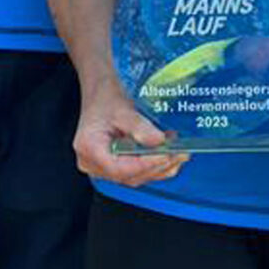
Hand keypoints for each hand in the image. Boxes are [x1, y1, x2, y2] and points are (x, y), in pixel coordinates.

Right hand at [73, 83, 187, 186]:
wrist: (99, 92)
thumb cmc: (104, 98)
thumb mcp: (123, 110)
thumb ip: (140, 127)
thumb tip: (159, 142)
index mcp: (89, 148)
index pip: (119, 168)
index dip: (145, 165)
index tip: (165, 156)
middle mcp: (93, 163)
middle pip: (129, 175)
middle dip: (157, 166)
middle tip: (179, 154)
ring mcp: (102, 167)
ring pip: (135, 176)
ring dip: (159, 167)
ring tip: (179, 153)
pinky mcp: (113, 166)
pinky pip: (135, 172)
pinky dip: (153, 165)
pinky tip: (169, 155)